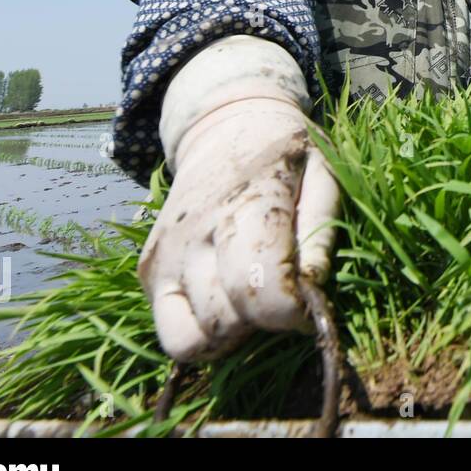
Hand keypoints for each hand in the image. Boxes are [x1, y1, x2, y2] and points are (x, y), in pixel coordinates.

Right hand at [139, 37, 338, 361]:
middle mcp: (195, 233)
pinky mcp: (147, 272)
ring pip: (194, 340)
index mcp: (248, 204)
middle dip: (265, 324)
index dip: (295, 312)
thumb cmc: (284, 156)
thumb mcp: (323, 171)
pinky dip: (203, 330)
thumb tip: (313, 286)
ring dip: (232, 333)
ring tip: (252, 296)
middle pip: (228, 323)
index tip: (310, 300)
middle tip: (283, 294)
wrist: (223, 130)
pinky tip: (226, 295)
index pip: (262, 291)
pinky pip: (173, 334)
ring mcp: (164, 256)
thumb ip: (321, 229)